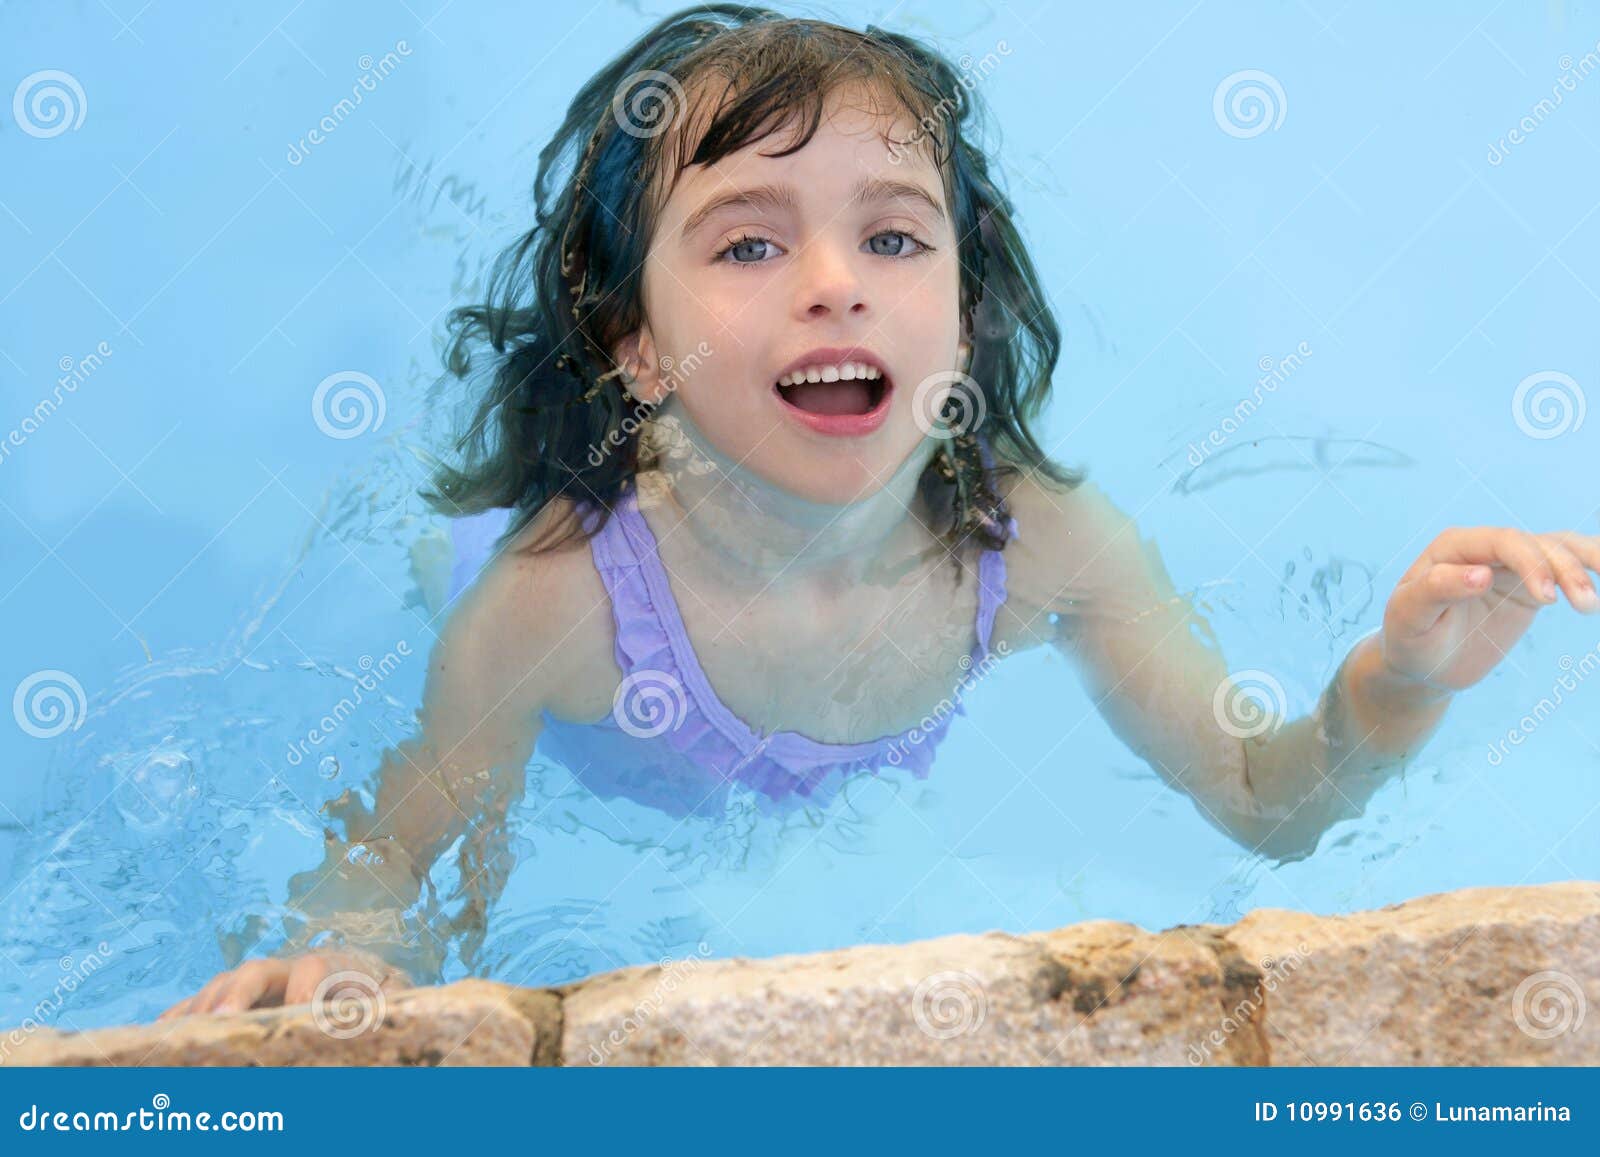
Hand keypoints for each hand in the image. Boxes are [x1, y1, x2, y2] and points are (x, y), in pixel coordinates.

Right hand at [155, 949, 411, 1020]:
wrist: (362, 976)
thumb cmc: (378, 993)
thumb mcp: (396, 993)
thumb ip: (394, 997)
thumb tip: (391, 1006)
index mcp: (332, 964)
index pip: (315, 968)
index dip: (305, 989)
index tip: (299, 1013)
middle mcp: (286, 968)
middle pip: (255, 971)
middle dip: (238, 993)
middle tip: (224, 1021)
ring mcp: (255, 982)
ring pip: (222, 985)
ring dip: (204, 1008)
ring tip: (188, 1038)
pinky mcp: (233, 999)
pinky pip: (198, 1004)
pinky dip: (178, 1018)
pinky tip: (159, 1039)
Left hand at [1379, 527, 1599, 692]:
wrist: (1422, 664)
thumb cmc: (1408, 637)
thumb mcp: (1408, 617)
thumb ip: (1436, 590)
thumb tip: (1481, 572)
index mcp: (1453, 547)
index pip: (1502, 541)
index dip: (1530, 563)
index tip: (1548, 600)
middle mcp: (1485, 548)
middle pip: (1537, 544)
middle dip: (1565, 570)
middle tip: (1585, 605)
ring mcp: (1511, 565)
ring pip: (1559, 550)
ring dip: (1585, 568)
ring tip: (1594, 602)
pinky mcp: (1531, 586)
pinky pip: (1567, 569)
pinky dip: (1592, 567)